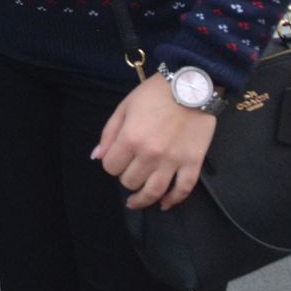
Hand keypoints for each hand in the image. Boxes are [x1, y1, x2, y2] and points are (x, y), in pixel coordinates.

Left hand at [93, 73, 217, 210]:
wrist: (190, 87)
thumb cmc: (153, 94)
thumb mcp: (124, 108)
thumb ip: (109, 134)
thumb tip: (97, 157)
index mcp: (130, 139)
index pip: (111, 167)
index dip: (111, 164)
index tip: (117, 159)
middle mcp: (150, 154)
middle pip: (130, 181)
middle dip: (126, 177)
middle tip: (130, 170)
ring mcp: (173, 161)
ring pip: (154, 191)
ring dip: (143, 199)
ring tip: (137, 201)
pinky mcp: (193, 163)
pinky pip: (183, 190)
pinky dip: (172, 200)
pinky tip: (163, 203)